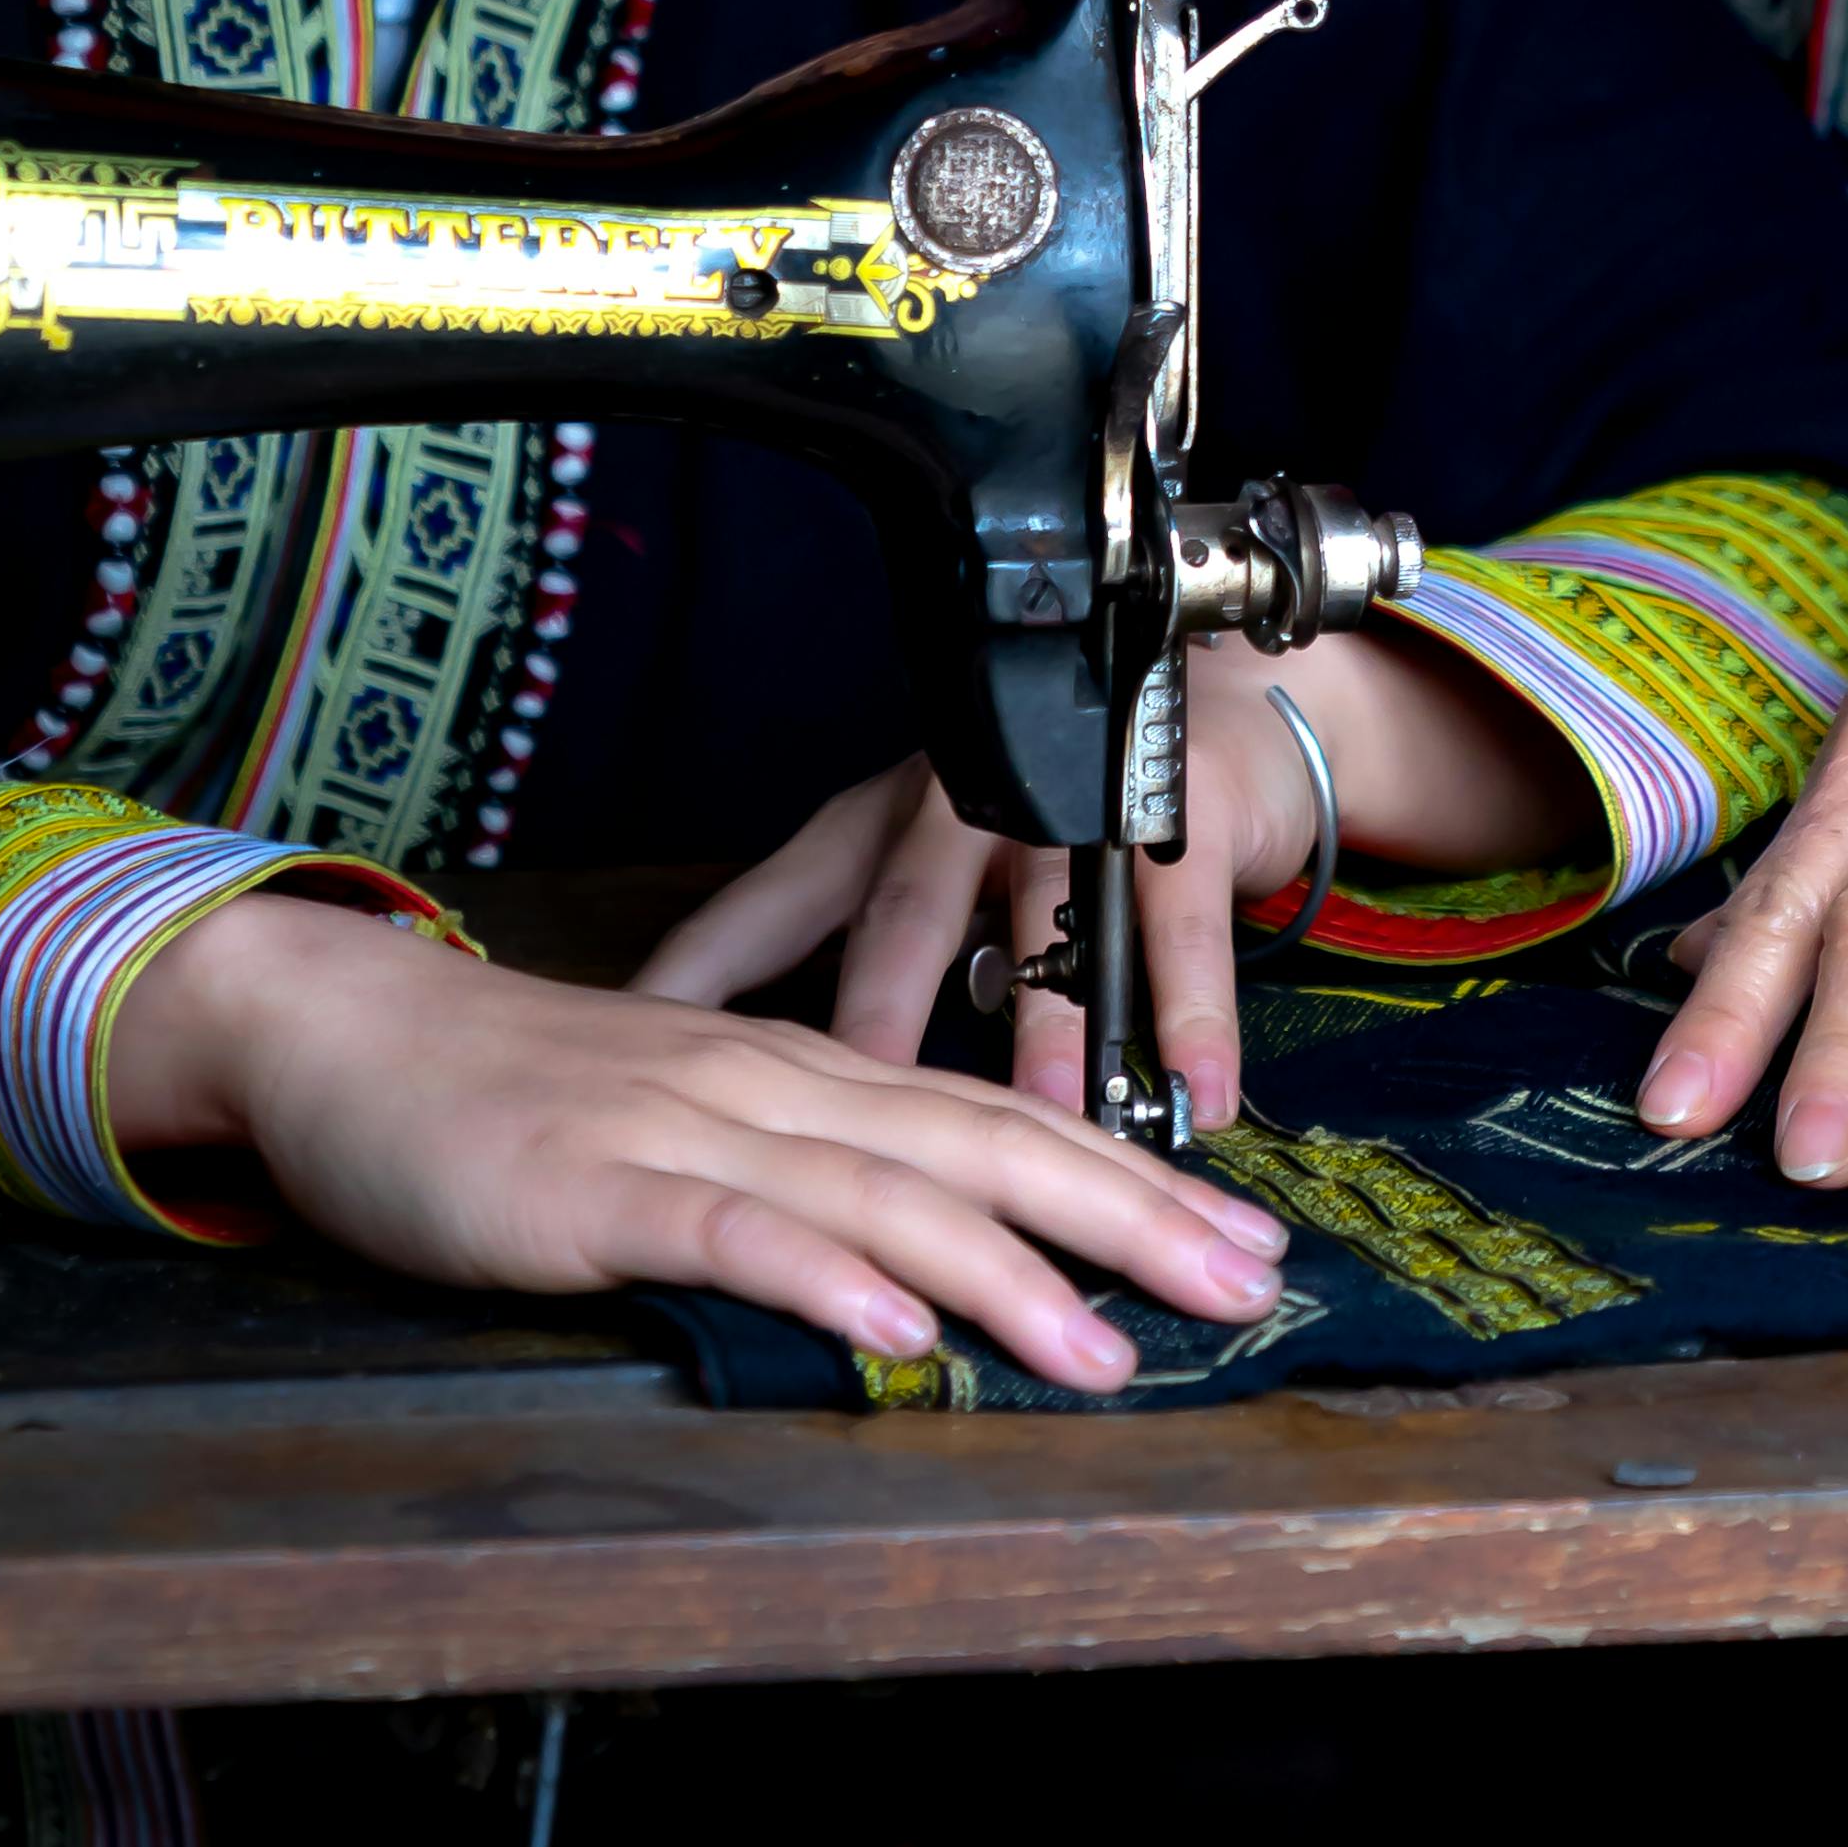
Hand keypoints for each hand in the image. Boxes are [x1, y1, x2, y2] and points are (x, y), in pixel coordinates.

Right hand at [100, 879, 1289, 1394]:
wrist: (343, 1036)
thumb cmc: (514, 1099)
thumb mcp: (684, 1122)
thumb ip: (797, 1177)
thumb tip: (925, 1258)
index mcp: (803, 1074)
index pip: (1001, 1121)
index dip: (1133, 1179)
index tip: (1248, 1240)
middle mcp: (770, 1088)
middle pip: (981, 1147)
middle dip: (1127, 1222)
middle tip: (1245, 1289)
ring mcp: (684, 1131)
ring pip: (878, 1195)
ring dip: (1004, 1275)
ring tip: (1104, 1350)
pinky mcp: (593, 1188)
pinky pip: (729, 1231)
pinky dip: (822, 1278)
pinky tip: (897, 1331)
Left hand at [631, 626, 1598, 1135]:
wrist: (1219, 713)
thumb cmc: (1057, 822)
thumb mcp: (944, 877)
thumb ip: (869, 968)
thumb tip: (769, 1102)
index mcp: (880, 822)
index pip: (768, 905)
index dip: (701, 978)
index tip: (628, 1057)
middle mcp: (963, 802)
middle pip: (904, 919)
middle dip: (872, 1023)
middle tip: (836, 1125)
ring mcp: (1074, 800)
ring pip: (1051, 928)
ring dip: (1048, 1038)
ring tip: (1041, 1133)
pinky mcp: (1182, 812)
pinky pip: (1182, 928)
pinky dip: (1190, 1021)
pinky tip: (1195, 1099)